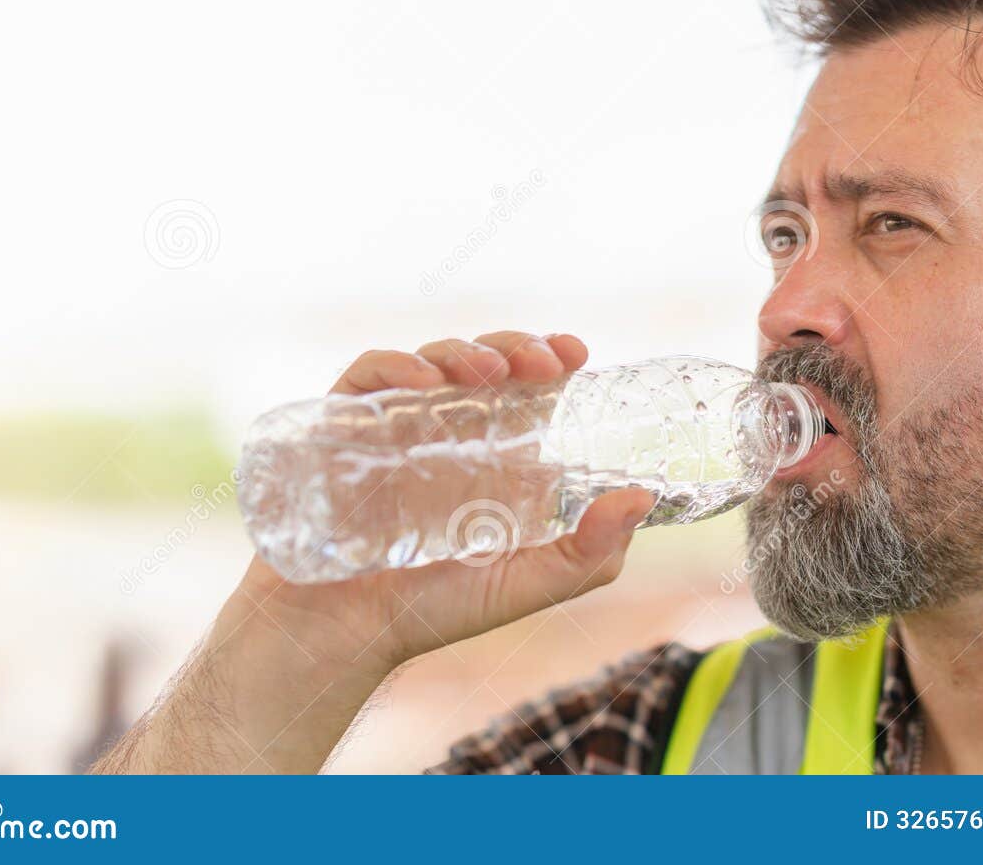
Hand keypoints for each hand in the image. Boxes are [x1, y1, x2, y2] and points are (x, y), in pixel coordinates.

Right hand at [239, 330, 654, 673]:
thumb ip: (590, 554)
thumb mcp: (525, 585)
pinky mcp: (340, 429)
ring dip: (463, 351)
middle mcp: (446, 434)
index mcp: (494, 458)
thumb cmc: (432, 611)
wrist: (340, 636)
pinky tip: (419, 381)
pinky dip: (394, 366)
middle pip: (485, 362)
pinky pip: (366, 378)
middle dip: (515, 346)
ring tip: (486, 372)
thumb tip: (641, 498)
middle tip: (538, 361)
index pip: (528, 389)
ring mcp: (393, 427)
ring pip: (431, 360)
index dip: (551, 357)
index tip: (575, 353)